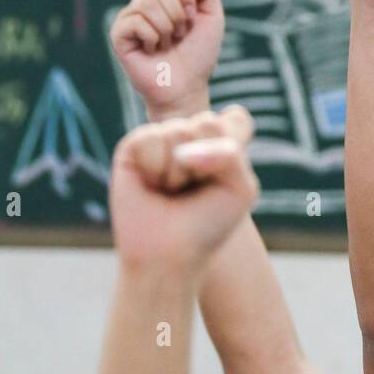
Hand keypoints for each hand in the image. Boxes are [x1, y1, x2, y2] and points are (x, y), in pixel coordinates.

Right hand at [109, 0, 224, 119]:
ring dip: (166, 28)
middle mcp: (144, 4)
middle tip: (179, 36)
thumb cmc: (198, 55)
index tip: (192, 19)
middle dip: (179, 15)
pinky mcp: (118, 35)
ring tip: (166, 44)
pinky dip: (152, 38)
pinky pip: (136, 21)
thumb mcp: (213, 19)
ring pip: (147, 3)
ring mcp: (129, 18)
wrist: (187, 87)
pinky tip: (152, 51)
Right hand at [110, 107, 259, 273]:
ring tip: (171, 189)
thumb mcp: (239, 188)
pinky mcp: (134, 145)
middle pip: (209, 122)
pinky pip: (151, 138)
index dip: (232, 152)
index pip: (236, 120)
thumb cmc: (208, 223)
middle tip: (194, 188)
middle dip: (206, 163)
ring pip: (178, 129)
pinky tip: (151, 185)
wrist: (170, 254)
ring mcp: (163, 137)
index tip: (224, 182)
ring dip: (178, 171)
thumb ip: (230, 153)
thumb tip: (182, 149)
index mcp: (222, 141)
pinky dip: (154, 167)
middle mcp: (192, 135)